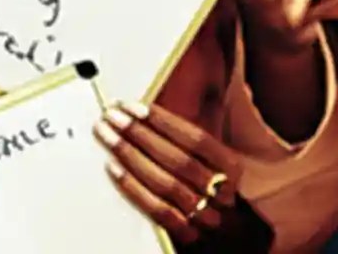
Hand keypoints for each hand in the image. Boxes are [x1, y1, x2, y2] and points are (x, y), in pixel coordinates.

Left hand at [96, 101, 244, 246]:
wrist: (214, 221)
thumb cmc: (205, 180)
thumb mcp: (205, 155)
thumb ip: (183, 134)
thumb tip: (146, 108)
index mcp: (231, 166)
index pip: (197, 139)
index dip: (164, 121)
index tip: (133, 106)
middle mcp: (221, 190)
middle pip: (178, 159)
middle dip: (141, 134)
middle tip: (112, 116)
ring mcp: (203, 213)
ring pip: (164, 183)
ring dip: (130, 155)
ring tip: (106, 134)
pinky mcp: (184, 230)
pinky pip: (155, 209)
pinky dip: (132, 187)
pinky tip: (112, 166)